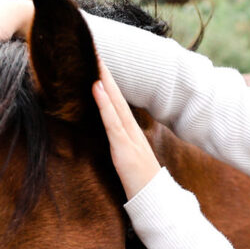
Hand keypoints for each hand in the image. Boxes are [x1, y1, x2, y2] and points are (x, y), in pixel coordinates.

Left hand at [93, 59, 161, 198]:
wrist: (156, 200)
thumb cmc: (140, 183)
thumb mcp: (127, 159)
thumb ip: (119, 145)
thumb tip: (108, 135)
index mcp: (130, 132)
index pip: (117, 100)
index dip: (107, 80)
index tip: (96, 61)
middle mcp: (131, 130)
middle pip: (117, 95)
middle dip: (105, 71)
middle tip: (93, 48)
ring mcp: (129, 138)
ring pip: (115, 103)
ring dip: (104, 80)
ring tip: (94, 59)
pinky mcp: (124, 149)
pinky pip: (113, 123)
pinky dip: (105, 104)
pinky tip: (97, 88)